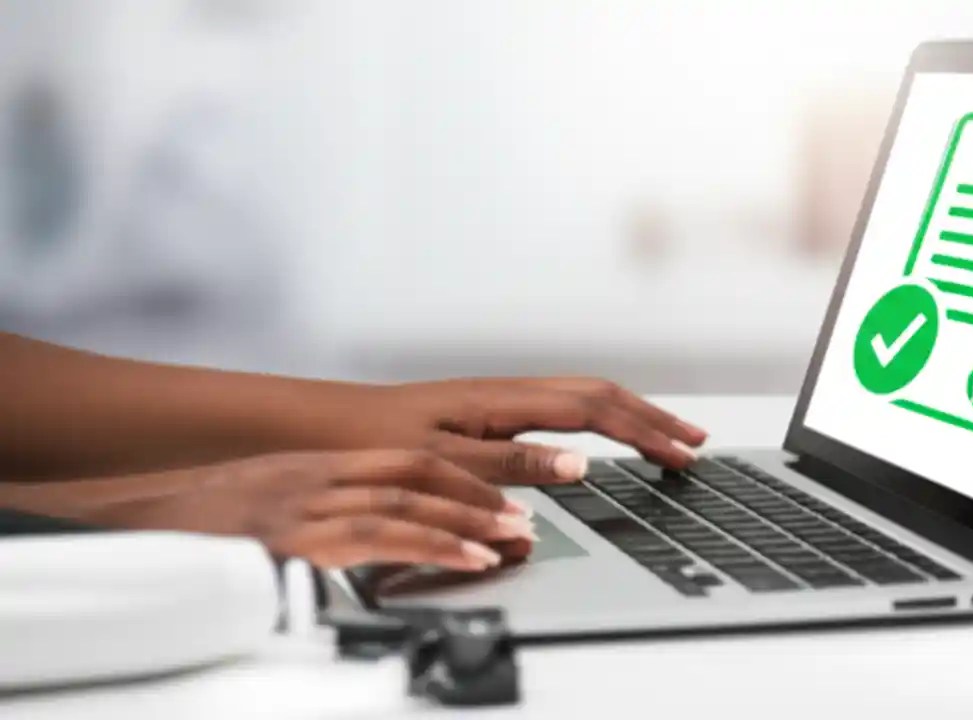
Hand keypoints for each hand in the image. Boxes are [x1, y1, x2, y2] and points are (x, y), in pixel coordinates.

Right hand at [0, 450, 536, 569]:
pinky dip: (430, 545)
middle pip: (418, 471)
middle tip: (522, 521)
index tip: (499, 501)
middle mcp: (317, 475)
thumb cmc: (196, 523)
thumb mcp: (268, 508)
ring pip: (404, 500)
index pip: (407, 461)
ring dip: (465, 520)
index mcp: (316, 467)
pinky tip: (465, 558)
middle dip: (478, 496)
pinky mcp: (289, 535)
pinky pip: (374, 536)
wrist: (125, 521)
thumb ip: (321, 516)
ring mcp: (303, 502)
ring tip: (508, 541)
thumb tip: (370, 539)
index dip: (460, 480)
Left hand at [319, 377, 708, 483]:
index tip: (683, 457)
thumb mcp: (440, 461)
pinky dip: (597, 422)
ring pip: (582, 398)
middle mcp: (506, 392)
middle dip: (653, 417)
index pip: (595, 410)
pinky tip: (599, 440)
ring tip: (664, 438)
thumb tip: (580, 465)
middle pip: (599, 394)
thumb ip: (511, 465)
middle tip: (696, 444)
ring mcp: (497, 399)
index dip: (645, 432)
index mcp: (503, 399)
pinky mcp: (485, 413)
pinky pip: (559, 409)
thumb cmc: (368, 441)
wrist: (316, 426)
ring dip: (629, 416)